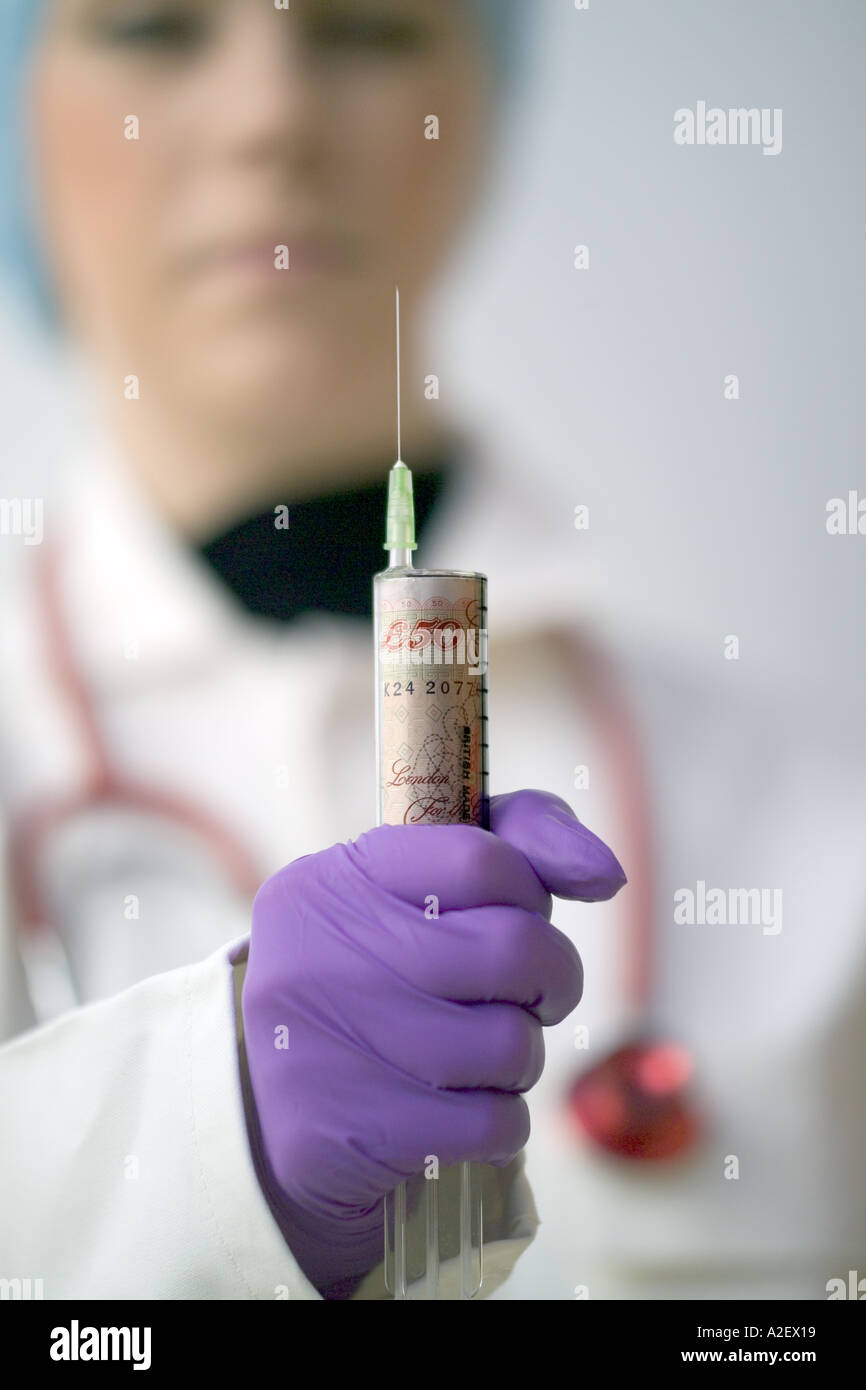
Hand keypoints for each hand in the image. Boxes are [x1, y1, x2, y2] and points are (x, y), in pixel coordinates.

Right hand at [240, 788, 625, 1291]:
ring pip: (510, 1043)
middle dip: (550, 979)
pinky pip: (492, 1123)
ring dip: (521, 1059)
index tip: (519, 918)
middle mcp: (317, 949)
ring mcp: (325, 1042)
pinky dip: (500, 1122)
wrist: (285, 1120)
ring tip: (482, 1059)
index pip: (481, 859)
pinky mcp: (345, 1131)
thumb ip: (520, 843)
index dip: (529, 893)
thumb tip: (605, 872)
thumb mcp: (426, 892)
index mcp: (334, 876)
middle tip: (527, 998)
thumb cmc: (384, 980)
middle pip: (514, 948)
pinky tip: (459, 1112)